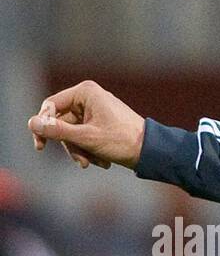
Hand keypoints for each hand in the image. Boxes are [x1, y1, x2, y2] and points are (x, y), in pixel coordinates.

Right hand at [28, 81, 145, 169]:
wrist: (152, 152)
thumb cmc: (122, 141)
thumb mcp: (86, 138)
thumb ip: (58, 131)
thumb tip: (32, 123)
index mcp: (85, 92)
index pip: (51, 106)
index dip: (43, 125)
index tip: (40, 145)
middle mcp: (89, 97)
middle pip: (62, 122)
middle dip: (70, 145)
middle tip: (80, 162)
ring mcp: (95, 111)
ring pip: (73, 133)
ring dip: (81, 151)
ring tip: (94, 163)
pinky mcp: (101, 123)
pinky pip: (85, 137)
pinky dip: (90, 151)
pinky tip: (103, 162)